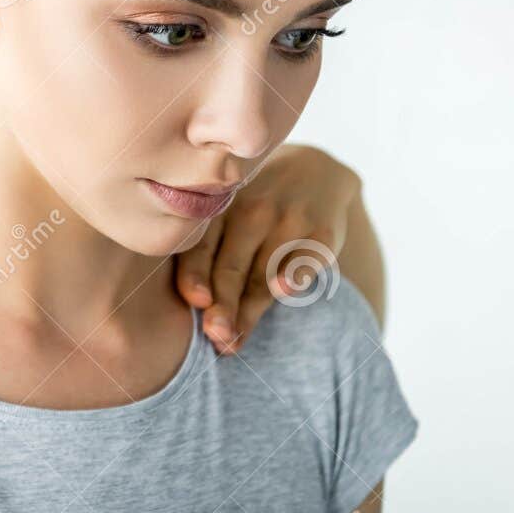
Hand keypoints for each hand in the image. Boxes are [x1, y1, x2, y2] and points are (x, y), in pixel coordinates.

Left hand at [173, 145, 359, 353]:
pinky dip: (295, 272)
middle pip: (231, 267)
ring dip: (249, 309)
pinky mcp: (321, 233)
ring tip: (234, 341)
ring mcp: (288, 221)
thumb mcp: (230, 218)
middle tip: (215, 337)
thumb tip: (193, 313)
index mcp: (220, 210)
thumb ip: (209, 256)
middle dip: (222, 306)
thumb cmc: (256, 208)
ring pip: (263, 273)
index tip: (196, 302)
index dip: (196, 275)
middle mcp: (252, 212)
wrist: (315, 171)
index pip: (202, 248)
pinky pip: (305, 258)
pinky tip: (283, 290)